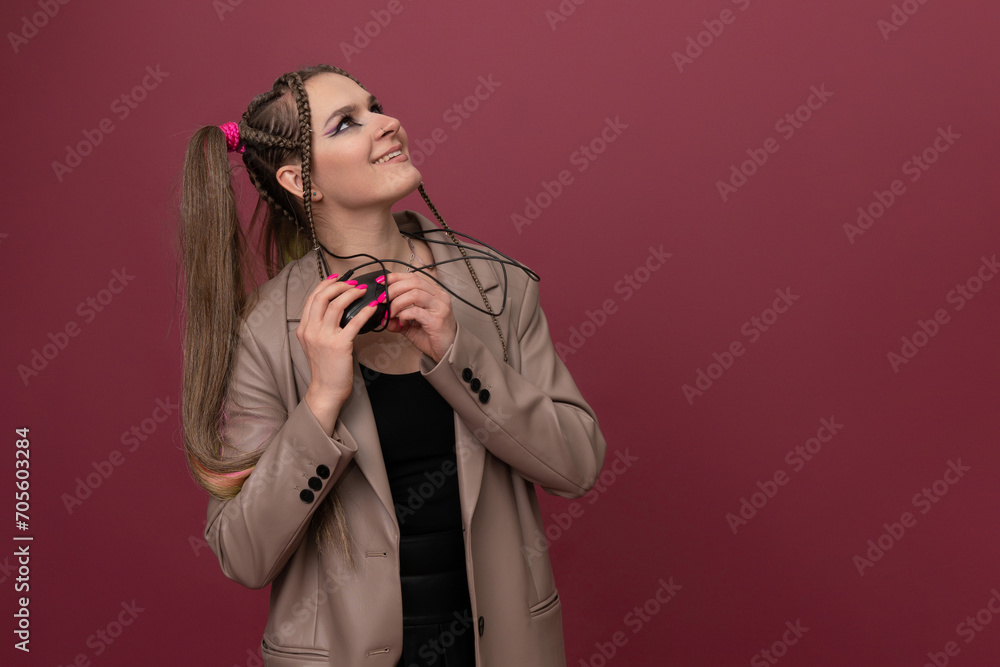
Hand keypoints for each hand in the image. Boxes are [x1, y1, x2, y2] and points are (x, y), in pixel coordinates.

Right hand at [297, 277, 377, 431]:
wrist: (326, 389)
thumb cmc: (325, 367)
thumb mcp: (314, 344)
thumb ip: (319, 326)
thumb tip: (336, 307)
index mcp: (304, 328)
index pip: (312, 298)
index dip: (325, 284)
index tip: (338, 278)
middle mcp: (311, 330)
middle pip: (322, 297)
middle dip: (340, 285)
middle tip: (353, 284)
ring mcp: (324, 337)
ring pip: (336, 305)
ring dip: (352, 294)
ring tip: (363, 291)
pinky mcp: (339, 345)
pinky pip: (354, 322)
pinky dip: (365, 311)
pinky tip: (373, 307)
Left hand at [384, 271, 456, 362]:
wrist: (448, 350)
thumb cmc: (433, 336)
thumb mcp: (411, 326)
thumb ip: (397, 319)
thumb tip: (382, 317)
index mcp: (433, 293)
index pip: (413, 277)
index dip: (395, 277)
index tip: (381, 282)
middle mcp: (439, 296)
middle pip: (413, 282)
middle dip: (393, 289)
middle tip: (382, 300)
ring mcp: (440, 307)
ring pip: (414, 294)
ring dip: (397, 302)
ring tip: (391, 313)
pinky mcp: (437, 320)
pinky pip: (416, 311)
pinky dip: (404, 315)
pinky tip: (402, 322)